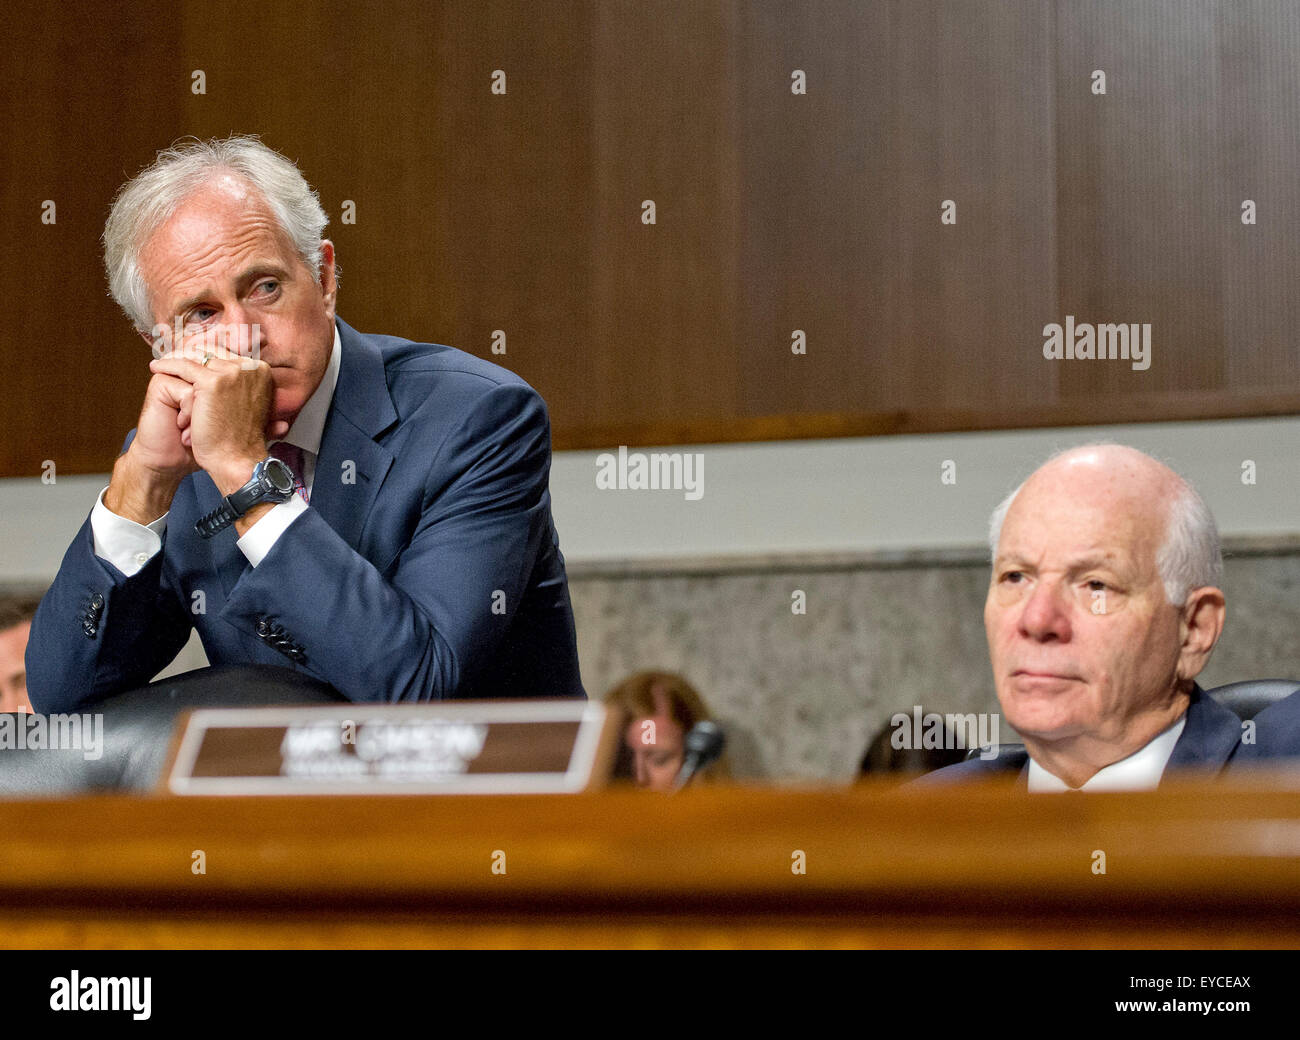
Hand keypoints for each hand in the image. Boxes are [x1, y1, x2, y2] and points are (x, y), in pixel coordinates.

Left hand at [148, 353, 290, 494]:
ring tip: (162, 364)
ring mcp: (232, 372)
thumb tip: (233, 373)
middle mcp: (250, 368)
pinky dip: (167, 366)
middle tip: (173, 358)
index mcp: (261, 371)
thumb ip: (243, 386)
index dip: (206, 356)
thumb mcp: (249, 405)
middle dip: (191, 355)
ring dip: (178, 362)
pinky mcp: (212, 381)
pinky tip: (156, 368)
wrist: (236, 459)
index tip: (190, 356)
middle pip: (212, 352)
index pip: (228, 353)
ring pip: (197, 358)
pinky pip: (183, 366)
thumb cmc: (240, 438)